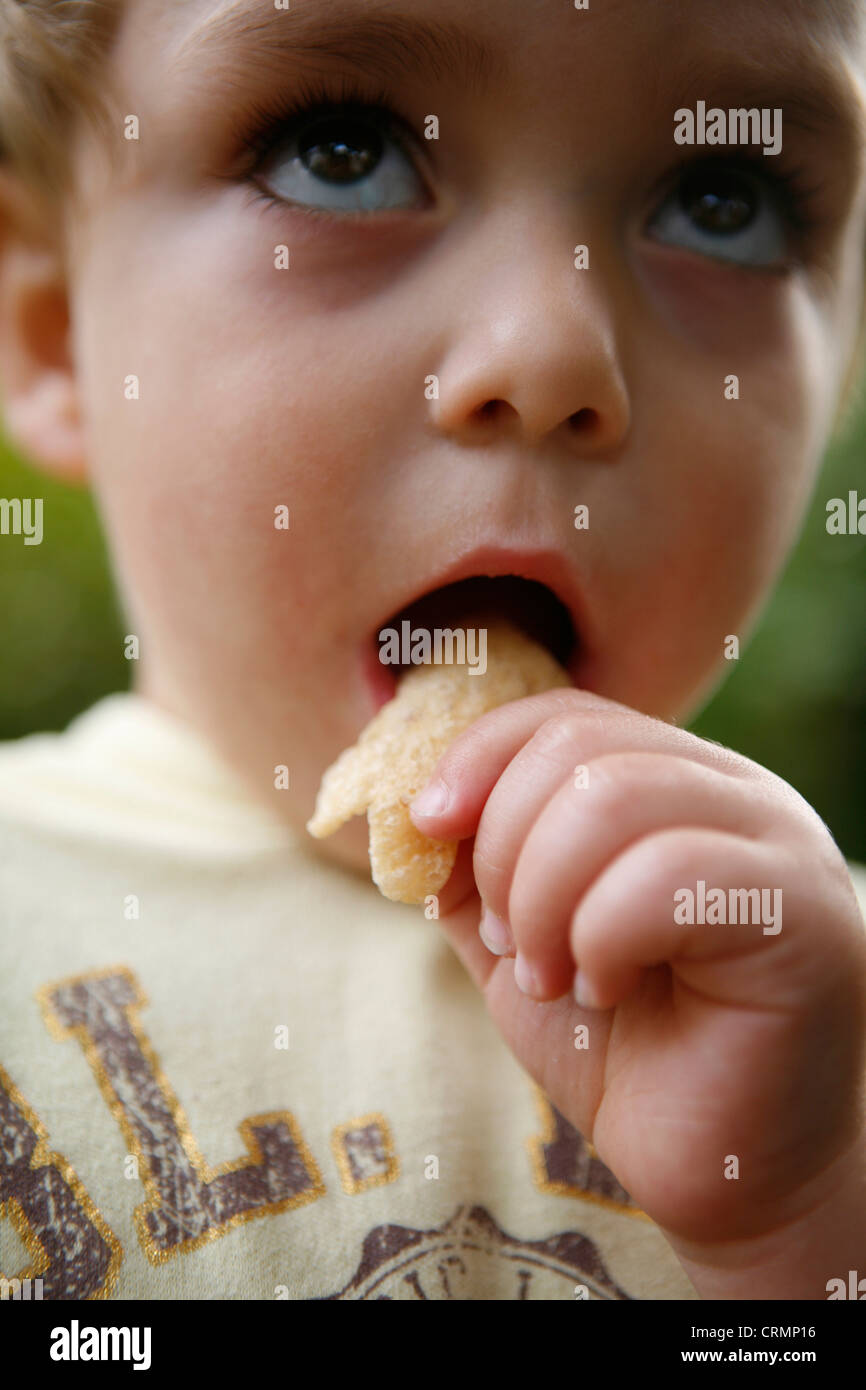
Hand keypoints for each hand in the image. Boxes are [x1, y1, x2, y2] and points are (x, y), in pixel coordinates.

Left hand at [409, 688, 865, 1265]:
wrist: (712, 1172)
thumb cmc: (621, 1050)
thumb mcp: (519, 940)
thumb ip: (470, 870)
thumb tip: (408, 813)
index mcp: (675, 783)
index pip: (563, 715)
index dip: (477, 758)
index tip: (426, 826)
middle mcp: (738, 794)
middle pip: (576, 750)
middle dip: (502, 850)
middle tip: (510, 944)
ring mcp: (777, 844)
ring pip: (613, 799)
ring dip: (543, 898)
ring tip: (550, 976)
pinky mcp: (798, 912)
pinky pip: (663, 876)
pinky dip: (598, 937)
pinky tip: (604, 993)